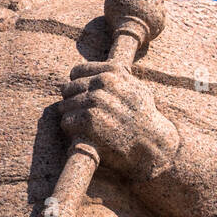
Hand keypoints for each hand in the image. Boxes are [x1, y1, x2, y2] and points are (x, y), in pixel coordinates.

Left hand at [60, 62, 178, 179]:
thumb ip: (115, 76)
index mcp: (112, 71)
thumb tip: (87, 71)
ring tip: (93, 126)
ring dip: (74, 118)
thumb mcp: (136, 88)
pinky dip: (73, 131)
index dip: (78, 86)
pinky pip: (66, 122)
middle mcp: (102, 82)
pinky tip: (89, 135)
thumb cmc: (142, 117)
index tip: (86, 97)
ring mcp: (94, 101)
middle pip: (67, 89)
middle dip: (74, 102)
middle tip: (91, 116)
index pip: (76, 72)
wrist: (151, 145)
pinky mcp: (86, 120)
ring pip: (64, 106)